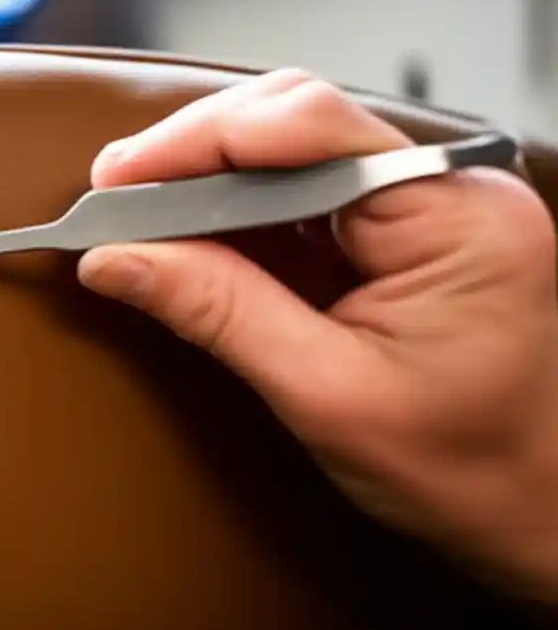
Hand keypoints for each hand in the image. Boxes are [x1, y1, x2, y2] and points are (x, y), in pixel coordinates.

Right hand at [77, 68, 557, 604]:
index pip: (313, 128)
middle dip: (195, 153)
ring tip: (136, 213)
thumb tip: (118, 259)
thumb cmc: (464, 468)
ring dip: (207, 175)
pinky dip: (235, 207)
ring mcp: (425, 204)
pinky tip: (187, 230)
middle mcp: (449, 190)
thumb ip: (219, 312)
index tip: (121, 179)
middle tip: (112, 196)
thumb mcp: (325, 395)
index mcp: (459, 218)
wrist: (530, 509)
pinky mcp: (398, 227)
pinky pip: (302, 189)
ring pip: (292, 145)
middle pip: (297, 120)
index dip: (202, 143)